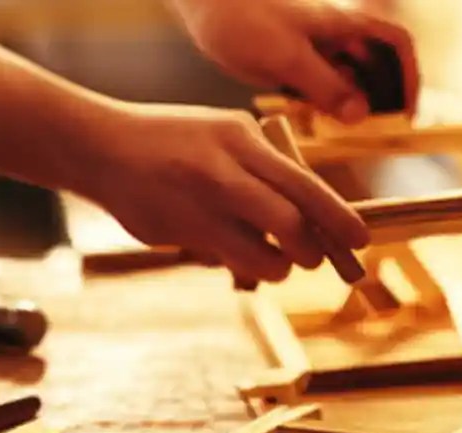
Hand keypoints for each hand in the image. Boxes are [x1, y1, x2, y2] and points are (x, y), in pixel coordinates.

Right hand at [79, 102, 368, 283]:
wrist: (100, 146)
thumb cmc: (179, 141)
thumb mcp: (227, 135)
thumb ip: (269, 168)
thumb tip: (317, 216)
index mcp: (240, 140)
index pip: (304, 185)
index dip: (338, 218)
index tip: (361, 240)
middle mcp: (220, 172)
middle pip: (289, 227)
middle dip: (311, 252)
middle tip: (314, 258)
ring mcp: (196, 206)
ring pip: (259, 258)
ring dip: (278, 268)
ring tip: (275, 260)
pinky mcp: (175, 234)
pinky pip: (225, 261)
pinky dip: (240, 262)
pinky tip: (230, 246)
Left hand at [168, 0, 419, 122]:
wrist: (202, 3)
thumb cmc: (242, 16)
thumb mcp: (286, 55)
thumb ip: (325, 86)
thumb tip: (360, 115)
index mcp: (343, 24)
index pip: (395, 43)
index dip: (409, 75)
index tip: (406, 111)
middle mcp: (335, 37)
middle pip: (376, 69)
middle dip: (380, 100)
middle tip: (373, 131)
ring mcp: (315, 50)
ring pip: (348, 82)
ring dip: (350, 107)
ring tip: (341, 130)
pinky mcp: (293, 64)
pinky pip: (320, 88)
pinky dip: (323, 107)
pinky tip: (313, 120)